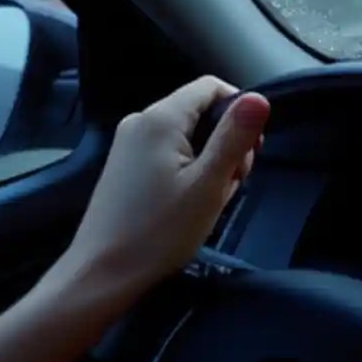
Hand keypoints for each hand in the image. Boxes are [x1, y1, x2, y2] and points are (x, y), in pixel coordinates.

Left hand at [53, 76, 269, 298]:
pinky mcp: (124, 166)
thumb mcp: (209, 185)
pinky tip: (188, 204)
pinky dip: (188, 172)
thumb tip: (259, 97)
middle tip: (231, 185)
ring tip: (207, 201)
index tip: (251, 150)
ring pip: (187, 136)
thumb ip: (234, 138)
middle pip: (200, 113)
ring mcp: (128, 144)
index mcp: (160, 118)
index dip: (239, 111)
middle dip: (225, 143)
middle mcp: (140, 121)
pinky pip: (168, 154)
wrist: (101, 274)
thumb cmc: (159, 231)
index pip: (211, 87)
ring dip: (209, 162)